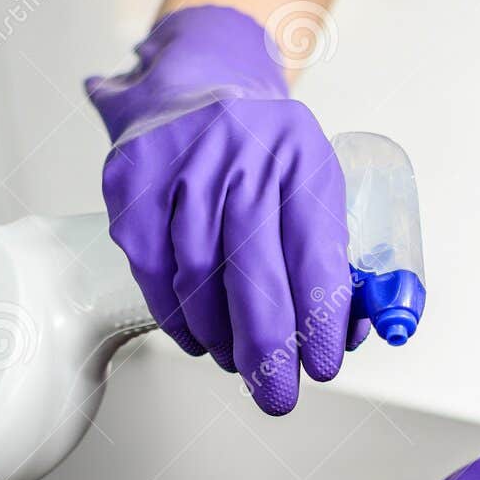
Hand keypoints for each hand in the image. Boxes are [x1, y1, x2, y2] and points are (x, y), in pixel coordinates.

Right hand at [86, 6, 359, 415]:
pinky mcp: (132, 180)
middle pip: (252, 273)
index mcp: (300, 153)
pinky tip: (200, 338)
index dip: (319, 320)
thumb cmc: (265, 153)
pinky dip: (178, 318)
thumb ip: (333, 255)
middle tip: (277, 395)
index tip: (324, 366)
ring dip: (221, 338)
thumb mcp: (314, 184)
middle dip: (268, 350)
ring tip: (240, 364)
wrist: (193, 85)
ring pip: (198, 279)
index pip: (314, 252)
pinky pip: (154, 271)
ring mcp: (180, 164)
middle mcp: (240, 153)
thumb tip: (347, 333)